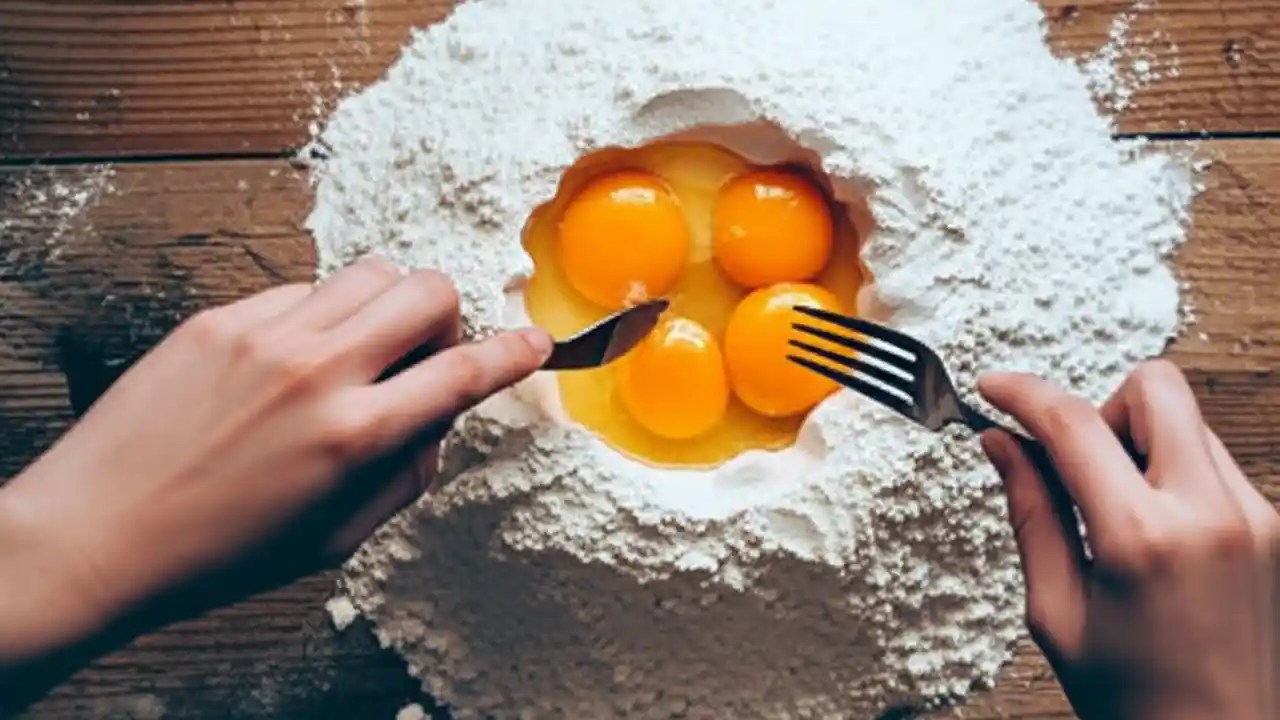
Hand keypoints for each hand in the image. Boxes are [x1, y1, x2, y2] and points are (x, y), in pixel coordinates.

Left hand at [0, 257, 550, 670]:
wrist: (99, 534)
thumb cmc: (219, 551)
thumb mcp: (337, 536)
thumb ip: (405, 474)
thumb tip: (438, 421)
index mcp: (355, 436)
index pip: (465, 373)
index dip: (515, 354)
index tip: (535, 343)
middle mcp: (318, 372)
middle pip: (427, 291)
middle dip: (447, 318)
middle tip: (422, 356)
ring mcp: (265, 336)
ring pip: (370, 272)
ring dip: (387, 305)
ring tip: (361, 350)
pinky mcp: (220, 319)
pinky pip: (303, 289)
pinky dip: (321, 316)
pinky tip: (293, 359)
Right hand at [980, 361, 1278, 719]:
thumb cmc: (1137, 700)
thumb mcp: (1056, 611)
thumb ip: (1031, 513)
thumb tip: (1003, 445)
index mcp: (1143, 538)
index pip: (1074, 424)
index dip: (1022, 394)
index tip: (994, 390)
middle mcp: (1211, 514)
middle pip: (1155, 386)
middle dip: (1102, 404)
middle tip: (1077, 461)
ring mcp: (1253, 517)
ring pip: (1186, 419)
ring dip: (1138, 441)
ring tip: (1114, 510)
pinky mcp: (1271, 527)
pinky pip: (1212, 461)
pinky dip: (1170, 472)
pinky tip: (1150, 529)